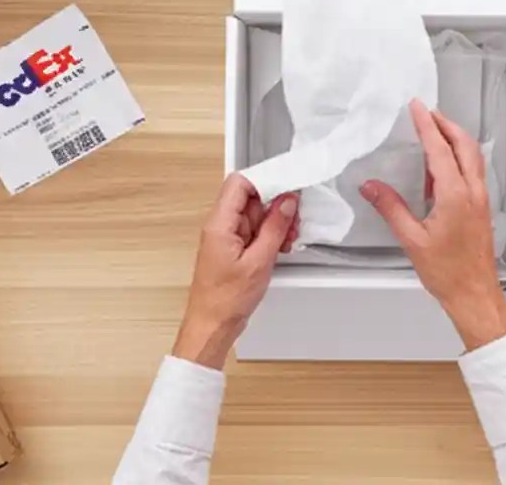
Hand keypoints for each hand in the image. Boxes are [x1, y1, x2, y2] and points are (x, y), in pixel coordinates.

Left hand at [173, 174, 298, 369]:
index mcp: (220, 223)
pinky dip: (270, 234)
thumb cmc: (226, 300)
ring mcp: (227, 236)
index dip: (266, 179)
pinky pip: (254, 230)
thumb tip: (287, 201)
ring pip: (256, 214)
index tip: (288, 185)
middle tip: (294, 218)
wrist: (212, 326)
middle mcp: (220, 225)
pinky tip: (281, 245)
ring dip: (276, 222)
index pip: (240, 183)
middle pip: (251, 197)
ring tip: (289, 237)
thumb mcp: (259, 261)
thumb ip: (274, 227)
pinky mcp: (234, 248)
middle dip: (276, 204)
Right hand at [360, 100, 505, 350]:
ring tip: (436, 131)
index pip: (439, 149)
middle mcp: (472, 192)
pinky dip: (460, 158)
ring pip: (473, 157)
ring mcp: (480, 200)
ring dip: (456, 139)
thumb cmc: (448, 273)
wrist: (474, 294)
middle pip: (464, 145)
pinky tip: (444, 167)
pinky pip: (473, 173)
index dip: (427, 125)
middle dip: (446, 124)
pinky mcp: (481, 208)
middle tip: (428, 113)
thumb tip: (372, 187)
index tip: (417, 108)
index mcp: (455, 195)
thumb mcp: (412, 239)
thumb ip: (391, 208)